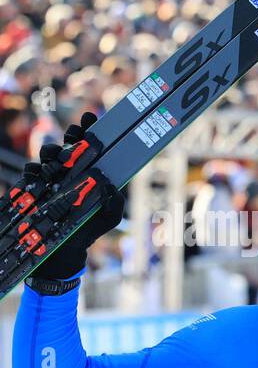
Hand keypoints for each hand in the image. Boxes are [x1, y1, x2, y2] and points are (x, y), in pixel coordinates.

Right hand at [20, 111, 120, 286]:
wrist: (64, 250)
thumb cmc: (89, 229)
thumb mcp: (110, 217)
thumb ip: (116, 202)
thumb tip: (111, 186)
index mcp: (89, 173)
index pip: (91, 148)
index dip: (90, 130)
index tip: (92, 118)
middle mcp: (70, 171)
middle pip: (70, 145)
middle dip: (72, 135)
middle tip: (76, 132)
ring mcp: (51, 178)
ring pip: (49, 154)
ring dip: (53, 150)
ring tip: (57, 155)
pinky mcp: (35, 187)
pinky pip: (32, 172)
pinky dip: (34, 169)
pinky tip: (39, 171)